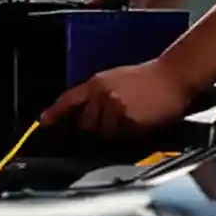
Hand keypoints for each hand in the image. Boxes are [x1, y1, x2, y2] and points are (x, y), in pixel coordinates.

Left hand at [38, 59, 195, 137]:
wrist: (172, 76)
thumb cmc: (148, 77)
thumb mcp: (115, 78)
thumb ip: (97, 94)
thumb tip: (83, 112)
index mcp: (97, 83)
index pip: (68, 100)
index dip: (54, 112)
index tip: (43, 122)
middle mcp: (103, 96)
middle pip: (85, 124)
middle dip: (94, 127)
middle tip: (112, 120)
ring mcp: (116, 109)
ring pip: (105, 134)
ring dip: (115, 132)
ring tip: (131, 116)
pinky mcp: (132, 122)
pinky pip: (124, 138)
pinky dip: (131, 134)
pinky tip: (140, 120)